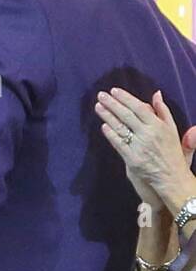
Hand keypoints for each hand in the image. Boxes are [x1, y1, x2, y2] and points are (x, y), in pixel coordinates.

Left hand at [96, 88, 195, 217]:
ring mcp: (140, 147)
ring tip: (98, 107)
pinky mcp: (132, 159)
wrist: (173, 179)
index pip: (139, 108)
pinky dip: (110, 134)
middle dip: (112, 104)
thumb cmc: (173, 154)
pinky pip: (118, 144)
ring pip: (120, 128)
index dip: (126, 98)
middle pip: (127, 115)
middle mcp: (149, 135)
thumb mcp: (173, 130)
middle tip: (100, 95)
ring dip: (107, 116)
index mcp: (160, 126)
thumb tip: (156, 93)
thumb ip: (164, 111)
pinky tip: (103, 126)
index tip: (114, 91)